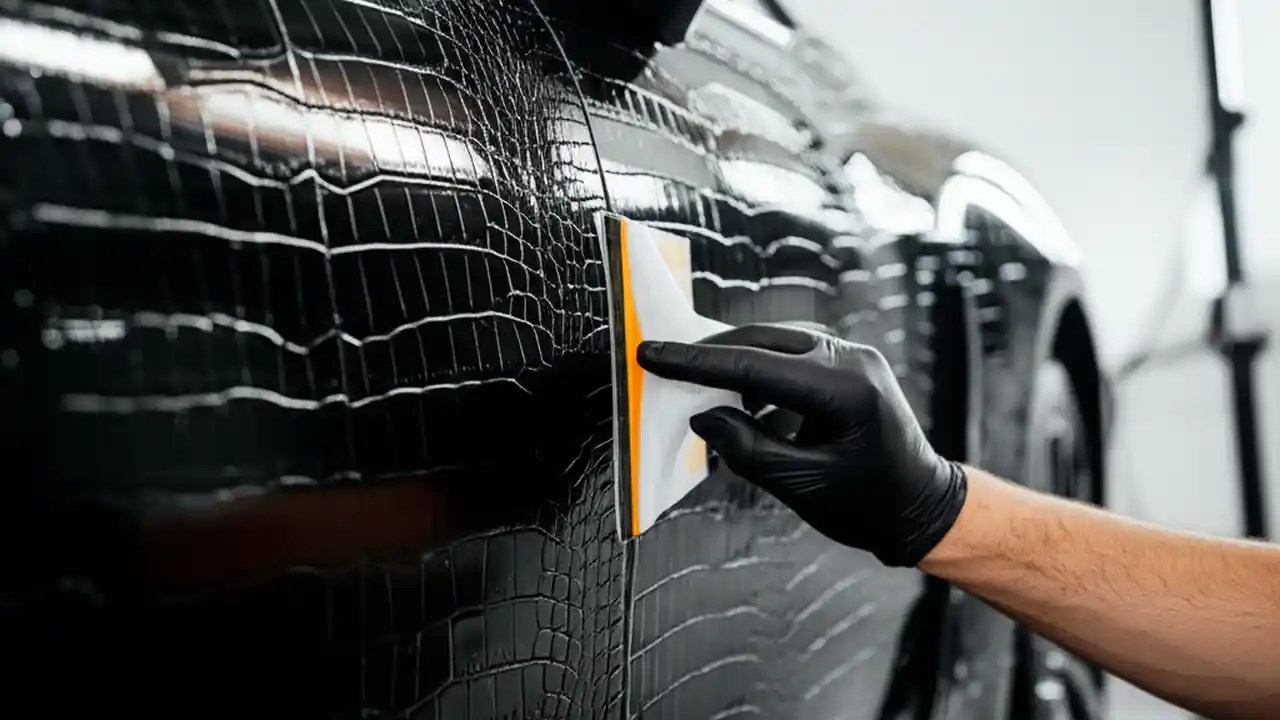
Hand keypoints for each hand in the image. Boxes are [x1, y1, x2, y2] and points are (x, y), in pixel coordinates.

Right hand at [637, 324, 966, 566]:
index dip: (697, 362)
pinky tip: (735, 399)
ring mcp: (852, 357)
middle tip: (662, 363)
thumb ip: (748, 450)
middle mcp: (851, 360)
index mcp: (844, 390)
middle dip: (710, 353)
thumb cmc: (870, 506)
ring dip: (733, 360)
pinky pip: (791, 355)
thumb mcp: (801, 487)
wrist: (922, 507)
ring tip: (694, 386)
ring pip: (775, 343)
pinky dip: (757, 371)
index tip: (652, 353)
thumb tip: (703, 418)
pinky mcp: (847, 365)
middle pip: (763, 341)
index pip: (754, 365)